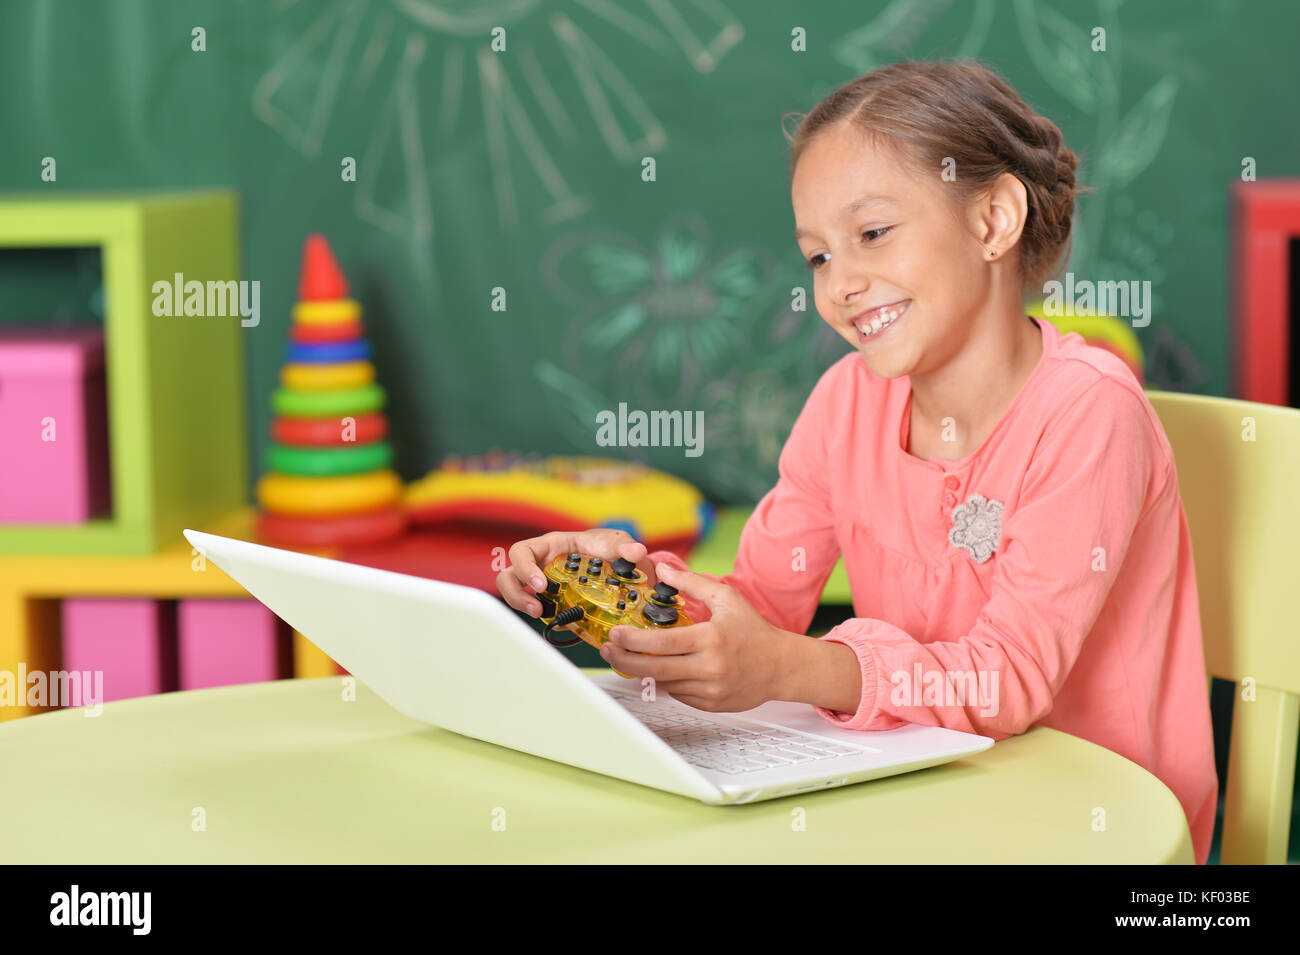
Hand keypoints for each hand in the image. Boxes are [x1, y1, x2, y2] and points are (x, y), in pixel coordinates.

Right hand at [495, 528, 653, 619]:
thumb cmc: (608, 547)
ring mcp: (543, 583)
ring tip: (541, 616)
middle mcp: (541, 564)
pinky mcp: (552, 601)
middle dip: (516, 592)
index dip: (524, 567)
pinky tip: (559, 622)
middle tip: (536, 607)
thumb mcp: (617, 543)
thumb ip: (626, 547)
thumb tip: (635, 552)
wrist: (616, 565)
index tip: (541, 584)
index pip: (522, 551)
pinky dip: (544, 617)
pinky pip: (538, 608)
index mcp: (551, 546)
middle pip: (509, 575)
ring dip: (522, 605)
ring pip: (516, 593)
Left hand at [600, 561, 788, 711]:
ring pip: (664, 684)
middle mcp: (709, 668)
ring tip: (629, 658)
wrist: (781, 666)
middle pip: (654, 669)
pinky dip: (667, 682)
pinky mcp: (710, 705)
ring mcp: (709, 690)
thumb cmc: (754, 630)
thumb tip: (663, 570)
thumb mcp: (726, 599)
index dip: (633, 641)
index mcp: (710, 639)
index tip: (616, 634)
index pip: (661, 644)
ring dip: (644, 672)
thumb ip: (692, 583)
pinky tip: (662, 669)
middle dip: (625, 661)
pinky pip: (678, 695)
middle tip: (608, 651)